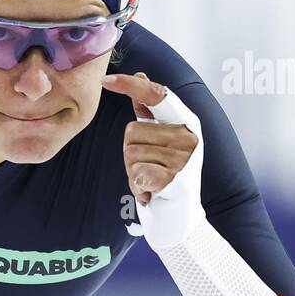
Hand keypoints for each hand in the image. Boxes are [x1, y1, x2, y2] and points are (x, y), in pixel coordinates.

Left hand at [102, 71, 204, 248]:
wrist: (179, 220)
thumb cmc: (165, 176)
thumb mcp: (159, 141)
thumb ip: (151, 111)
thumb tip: (143, 76)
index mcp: (186, 121)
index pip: (157, 95)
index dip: (130, 85)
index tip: (104, 79)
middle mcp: (190, 136)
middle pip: (132, 131)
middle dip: (130, 153)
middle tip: (148, 169)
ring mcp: (186, 158)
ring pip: (131, 154)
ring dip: (133, 172)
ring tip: (151, 181)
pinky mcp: (177, 181)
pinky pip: (137, 173)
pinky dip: (137, 186)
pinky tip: (151, 194)